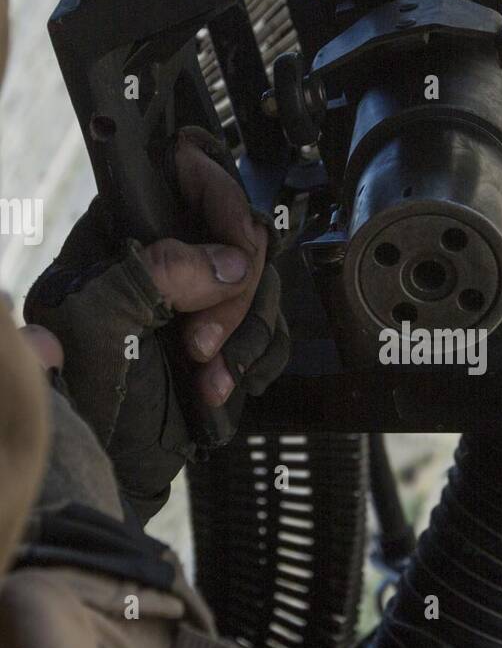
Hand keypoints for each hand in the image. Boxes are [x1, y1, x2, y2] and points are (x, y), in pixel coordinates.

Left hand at [24, 128, 290, 520]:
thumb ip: (157, 273)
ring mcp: (197, 299)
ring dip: (244, 336)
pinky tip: (220, 387)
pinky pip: (271, 327)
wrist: (109, 474)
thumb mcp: (100, 324)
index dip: (221, 202)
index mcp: (121, 234)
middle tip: (199, 342)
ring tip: (206, 376)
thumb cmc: (86, 400)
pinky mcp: (225, 336)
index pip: (187, 173)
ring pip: (261, 283)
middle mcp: (164, 257)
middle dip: (233, 295)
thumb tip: (229, 260)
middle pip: (239, 234)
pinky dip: (255, 360)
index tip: (233, 251)